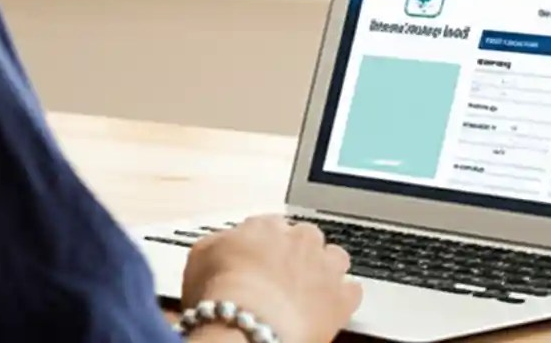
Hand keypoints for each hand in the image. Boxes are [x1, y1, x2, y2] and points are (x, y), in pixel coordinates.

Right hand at [181, 215, 362, 342]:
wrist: (248, 325)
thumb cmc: (220, 295)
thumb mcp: (198, 259)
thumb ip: (216, 244)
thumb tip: (220, 243)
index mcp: (266, 226)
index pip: (271, 225)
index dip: (265, 244)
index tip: (260, 257)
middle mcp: (299, 239)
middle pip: (306, 237)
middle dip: (298, 253)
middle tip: (282, 276)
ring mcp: (324, 267)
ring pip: (335, 257)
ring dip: (325, 270)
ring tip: (310, 289)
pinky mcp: (341, 297)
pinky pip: (352, 290)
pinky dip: (343, 298)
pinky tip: (330, 307)